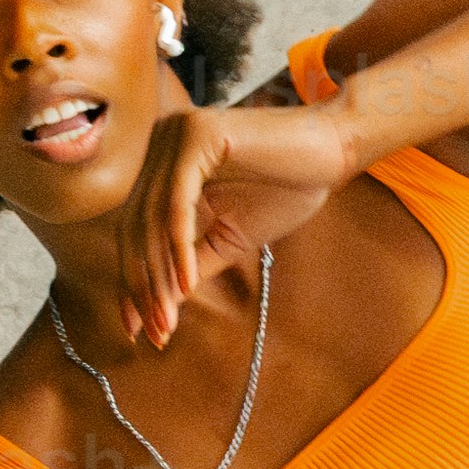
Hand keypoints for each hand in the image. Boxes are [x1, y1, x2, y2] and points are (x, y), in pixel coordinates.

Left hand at [116, 93, 366, 346]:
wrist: (335, 150)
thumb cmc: (287, 189)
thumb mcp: (230, 237)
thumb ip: (190, 264)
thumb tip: (158, 309)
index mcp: (162, 163)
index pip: (135, 229)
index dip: (133, 281)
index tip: (136, 329)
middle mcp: (159, 143)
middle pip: (136, 226)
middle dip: (143, 286)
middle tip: (154, 334)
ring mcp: (174, 134)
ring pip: (152, 219)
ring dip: (159, 276)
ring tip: (167, 321)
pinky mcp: (196, 134)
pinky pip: (178, 203)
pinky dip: (179, 248)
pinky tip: (186, 286)